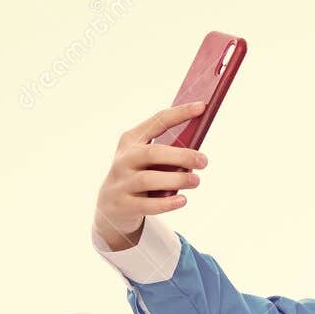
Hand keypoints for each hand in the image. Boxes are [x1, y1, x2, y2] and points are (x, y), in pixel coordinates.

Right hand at [92, 100, 209, 249]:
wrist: (110, 207)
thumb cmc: (139, 176)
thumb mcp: (147, 160)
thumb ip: (167, 153)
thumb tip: (198, 154)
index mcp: (131, 140)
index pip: (157, 121)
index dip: (180, 113)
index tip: (202, 106)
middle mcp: (124, 159)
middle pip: (153, 153)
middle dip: (181, 155)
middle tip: (204, 161)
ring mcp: (121, 182)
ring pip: (149, 179)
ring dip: (177, 180)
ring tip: (196, 181)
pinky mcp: (123, 204)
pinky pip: (147, 205)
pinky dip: (167, 203)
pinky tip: (182, 200)